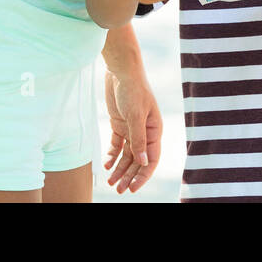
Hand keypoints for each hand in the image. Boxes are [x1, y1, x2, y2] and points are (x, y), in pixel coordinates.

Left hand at [103, 67, 161, 194]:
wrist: (121, 72)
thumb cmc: (133, 90)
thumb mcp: (136, 116)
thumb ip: (139, 140)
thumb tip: (144, 162)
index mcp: (154, 130)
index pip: (152, 158)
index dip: (143, 175)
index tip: (133, 188)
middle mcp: (145, 132)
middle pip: (138, 160)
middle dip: (130, 176)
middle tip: (119, 190)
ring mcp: (132, 129)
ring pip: (127, 155)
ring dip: (120, 169)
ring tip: (111, 183)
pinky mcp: (120, 125)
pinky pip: (117, 146)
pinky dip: (113, 156)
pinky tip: (107, 165)